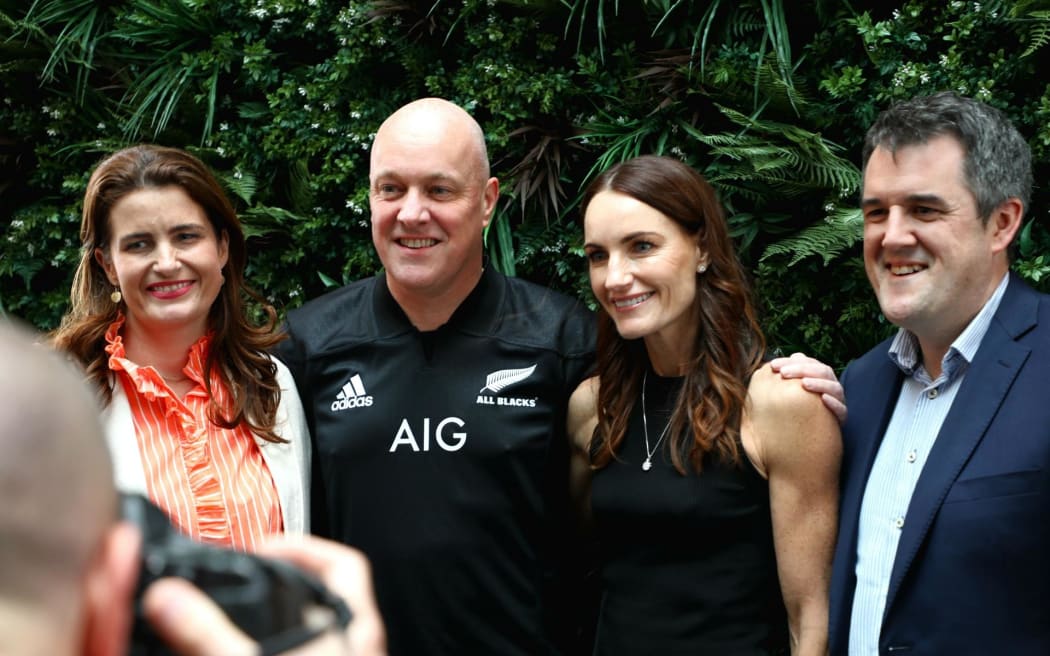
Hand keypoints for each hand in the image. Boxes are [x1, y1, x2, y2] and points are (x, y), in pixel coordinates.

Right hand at [142, 536, 386, 655]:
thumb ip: (207, 634)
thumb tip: (167, 597)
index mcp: (352, 629)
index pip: (343, 565)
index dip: (303, 548)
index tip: (259, 550)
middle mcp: (357, 650)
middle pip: (326, 599)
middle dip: (279, 591)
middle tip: (237, 589)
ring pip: (315, 635)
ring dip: (273, 628)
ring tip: (228, 629)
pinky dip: (273, 654)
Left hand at [768, 352, 846, 424]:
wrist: (813, 434)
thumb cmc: (799, 408)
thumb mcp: (790, 393)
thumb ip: (785, 379)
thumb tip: (770, 367)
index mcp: (819, 376)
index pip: (808, 362)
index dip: (791, 362)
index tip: (773, 365)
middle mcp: (830, 385)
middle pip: (821, 371)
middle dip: (802, 369)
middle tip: (783, 372)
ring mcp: (838, 400)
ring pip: (834, 387)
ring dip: (820, 383)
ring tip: (804, 383)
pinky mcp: (842, 416)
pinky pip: (841, 409)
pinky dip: (834, 403)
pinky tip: (823, 399)